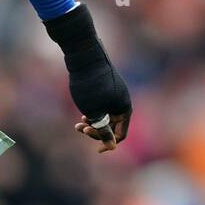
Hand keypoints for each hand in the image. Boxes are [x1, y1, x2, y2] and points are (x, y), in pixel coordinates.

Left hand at [44, 3, 132, 152]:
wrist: (84, 56)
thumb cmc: (90, 86)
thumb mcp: (95, 113)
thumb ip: (104, 131)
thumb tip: (112, 147)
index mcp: (125, 108)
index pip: (121, 134)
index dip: (109, 143)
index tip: (96, 149)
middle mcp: (123, 100)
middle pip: (113, 125)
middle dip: (97, 130)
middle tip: (80, 129)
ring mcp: (114, 92)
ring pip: (106, 114)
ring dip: (93, 122)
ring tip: (78, 123)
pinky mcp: (106, 85)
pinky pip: (102, 104)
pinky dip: (93, 111)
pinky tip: (83, 111)